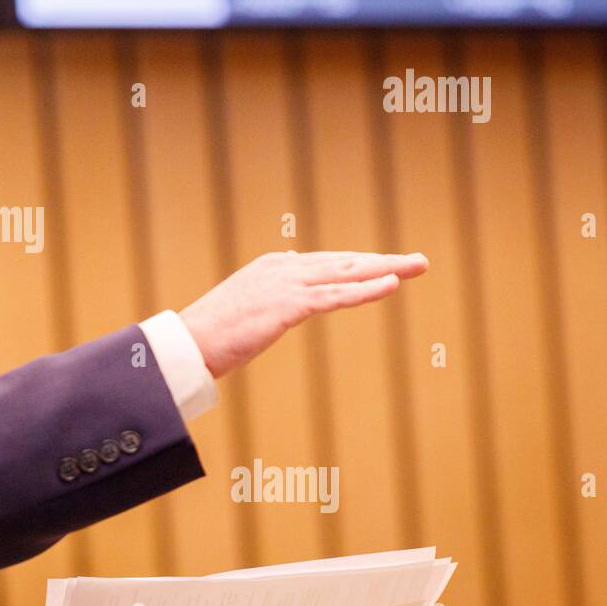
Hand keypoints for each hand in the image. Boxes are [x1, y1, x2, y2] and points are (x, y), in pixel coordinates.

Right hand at [179, 250, 428, 377]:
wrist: (187, 344)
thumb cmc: (209, 332)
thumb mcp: (244, 302)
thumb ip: (269, 288)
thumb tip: (285, 264)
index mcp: (272, 266)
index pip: (327, 263)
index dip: (360, 264)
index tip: (388, 265)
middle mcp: (282, 267)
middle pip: (344, 262)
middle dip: (384, 261)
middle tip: (419, 261)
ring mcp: (285, 283)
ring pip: (347, 273)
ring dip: (387, 268)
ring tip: (418, 266)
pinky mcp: (288, 305)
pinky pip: (336, 296)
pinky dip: (366, 289)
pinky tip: (392, 285)